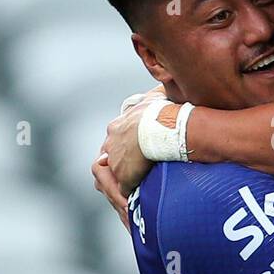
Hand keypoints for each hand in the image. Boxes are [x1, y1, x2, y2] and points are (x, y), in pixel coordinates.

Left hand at [91, 85, 164, 220]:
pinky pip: (125, 188)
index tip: (132, 150)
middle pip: (109, 156)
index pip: (115, 138)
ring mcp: (116, 161)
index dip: (123, 145)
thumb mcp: (156, 96)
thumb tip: (164, 78)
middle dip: (118, 163)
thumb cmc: (163, 111)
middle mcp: (111, 143)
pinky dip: (132, 192)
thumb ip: (156, 91)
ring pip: (114, 174)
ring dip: (122, 180)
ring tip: (132, 186)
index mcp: (117, 126)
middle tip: (130, 169)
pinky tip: (140, 195)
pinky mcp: (124, 176)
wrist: (162, 127)